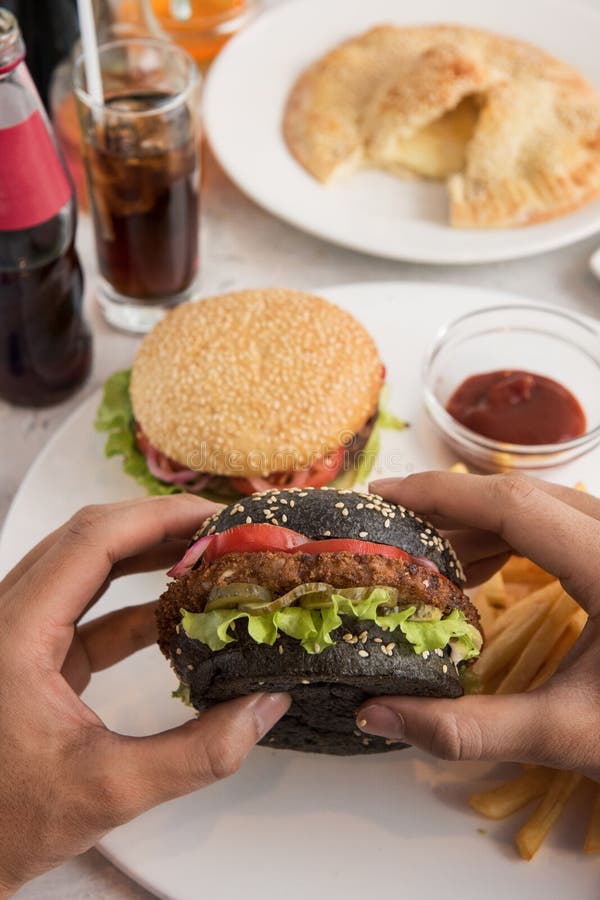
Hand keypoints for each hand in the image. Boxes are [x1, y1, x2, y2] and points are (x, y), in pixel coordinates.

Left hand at [0, 496, 289, 895]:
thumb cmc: (8, 822)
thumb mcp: (108, 790)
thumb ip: (197, 753)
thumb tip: (267, 705)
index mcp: (15, 634)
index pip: (91, 541)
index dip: (157, 518)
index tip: (215, 518)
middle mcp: (10, 617)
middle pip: (89, 538)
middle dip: (159, 525)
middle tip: (221, 528)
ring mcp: (20, 631)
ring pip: (87, 563)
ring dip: (148, 553)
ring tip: (206, 553)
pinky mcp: (34, 652)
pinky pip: (89, 603)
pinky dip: (136, 597)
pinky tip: (179, 605)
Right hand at [356, 472, 599, 780]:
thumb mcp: (567, 733)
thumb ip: (470, 728)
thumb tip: (376, 715)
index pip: (512, 504)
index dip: (442, 493)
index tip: (384, 496)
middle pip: (523, 497)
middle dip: (451, 507)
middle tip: (393, 528)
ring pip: (542, 507)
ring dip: (479, 524)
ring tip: (429, 557)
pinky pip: (560, 526)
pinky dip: (512, 538)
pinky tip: (481, 570)